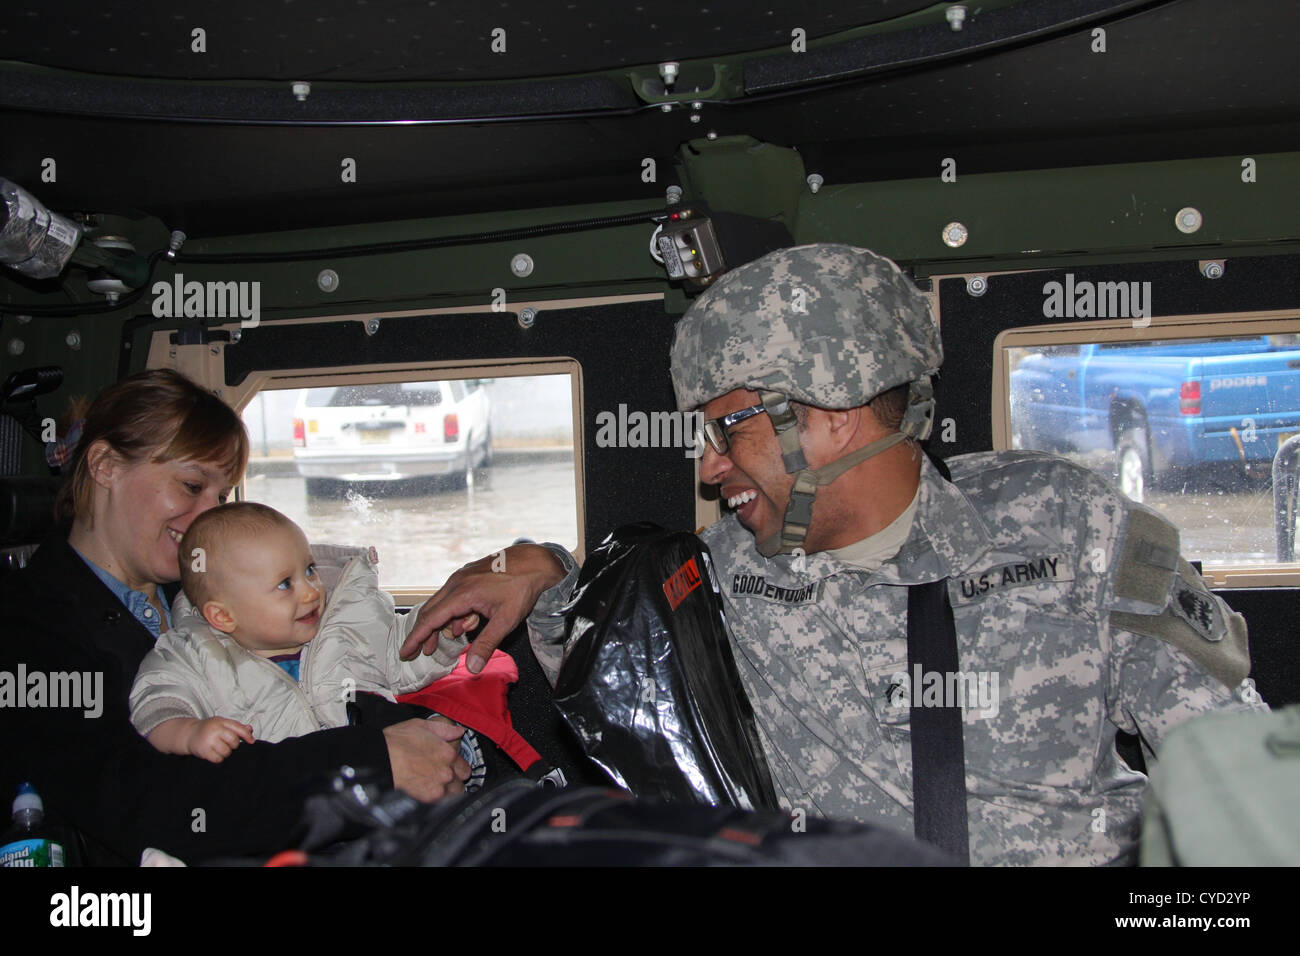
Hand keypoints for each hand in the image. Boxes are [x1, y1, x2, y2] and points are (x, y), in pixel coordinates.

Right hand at [189, 717, 254, 762]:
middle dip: (233, 745)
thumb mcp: (222, 723)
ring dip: (225, 752)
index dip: (247, 735)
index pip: (239, 728)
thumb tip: (250, 729)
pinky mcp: (204, 751)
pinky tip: (213, 753)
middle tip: (226, 744)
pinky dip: (218, 758)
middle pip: (234, 741)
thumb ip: (236, 726)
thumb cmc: (209, 729)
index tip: (251, 741)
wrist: (189, 734)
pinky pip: (218, 759)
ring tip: (218, 748)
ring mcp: (209, 740)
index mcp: (221, 721)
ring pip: (227, 752)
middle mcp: (215, 730)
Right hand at [383, 718, 470, 801]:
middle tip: (443, 777)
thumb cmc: (395, 742)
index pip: (464, 765)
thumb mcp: (420, 726)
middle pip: (461, 780)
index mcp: (447, 753)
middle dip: (454, 778)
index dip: (457, 765)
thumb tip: (458, 731)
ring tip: (436, 787)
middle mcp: (447, 771)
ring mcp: (439, 787)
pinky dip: (437, 800)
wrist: (377, 760)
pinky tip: (428, 794)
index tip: (451, 766)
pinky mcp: (428, 799)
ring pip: (454, 793)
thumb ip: (443, 729)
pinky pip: (441, 803)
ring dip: (448, 791)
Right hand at [400, 543, 564, 673]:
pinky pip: (453, 596)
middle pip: (431, 611)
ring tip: (448, 640)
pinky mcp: (468, 575)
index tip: (405, 652)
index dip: (416, 638)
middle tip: (423, 652)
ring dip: (443, 624)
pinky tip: (468, 622)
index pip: (430, 620)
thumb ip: (486, 644)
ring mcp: (461, 577)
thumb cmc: (522, 587)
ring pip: (442, 604)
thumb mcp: (506, 620)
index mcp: (462, 593)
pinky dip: (455, 612)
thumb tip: (472, 668)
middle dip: (426, 634)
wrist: (535, 561)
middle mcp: (456, 583)